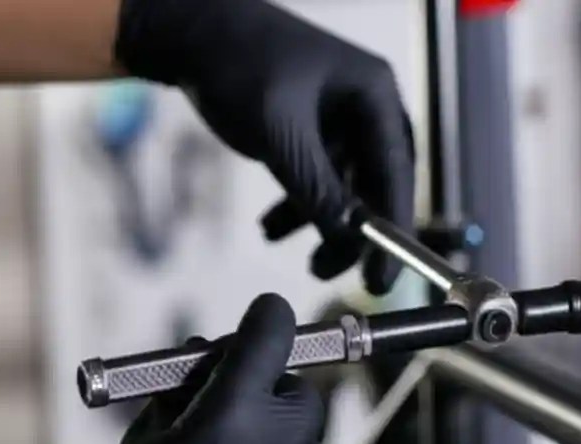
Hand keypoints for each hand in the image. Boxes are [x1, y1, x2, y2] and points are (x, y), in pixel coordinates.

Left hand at [115, 0, 414, 291]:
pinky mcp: (312, 126)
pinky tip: (272, 228)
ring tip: (302, 259)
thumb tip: (346, 240)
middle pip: (378, 184)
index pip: (396, 174)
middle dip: (356, 233)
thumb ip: (316, 189)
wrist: (184, 29)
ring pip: (347, 187)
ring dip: (324, 224)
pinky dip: (300, 206)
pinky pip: (320, 177)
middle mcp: (366, 106)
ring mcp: (340, 116)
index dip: (393, 230)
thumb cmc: (237, 65)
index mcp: (374, 95)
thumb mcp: (279, 134)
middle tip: (334, 272)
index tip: (382, 276)